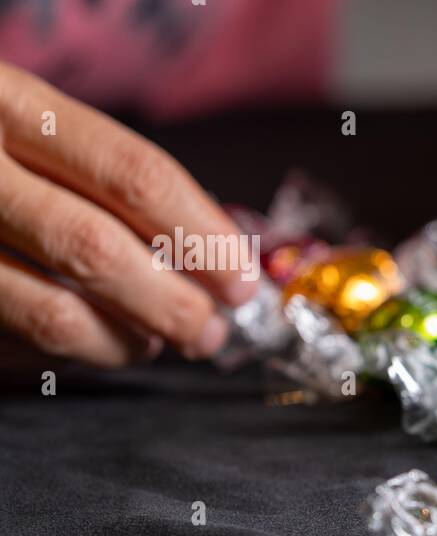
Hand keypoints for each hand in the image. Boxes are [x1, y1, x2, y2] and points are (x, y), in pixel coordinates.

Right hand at [0, 62, 252, 368]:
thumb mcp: (36, 127)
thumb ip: (114, 180)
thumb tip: (217, 255)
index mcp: (10, 106)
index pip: (134, 175)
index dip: (203, 237)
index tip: (241, 281)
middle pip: (96, 250)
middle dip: (173, 305)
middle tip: (208, 330)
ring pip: (53, 315)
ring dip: (124, 343)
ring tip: (152, 343)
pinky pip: (15, 342)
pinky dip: (66, 355)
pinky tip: (88, 340)